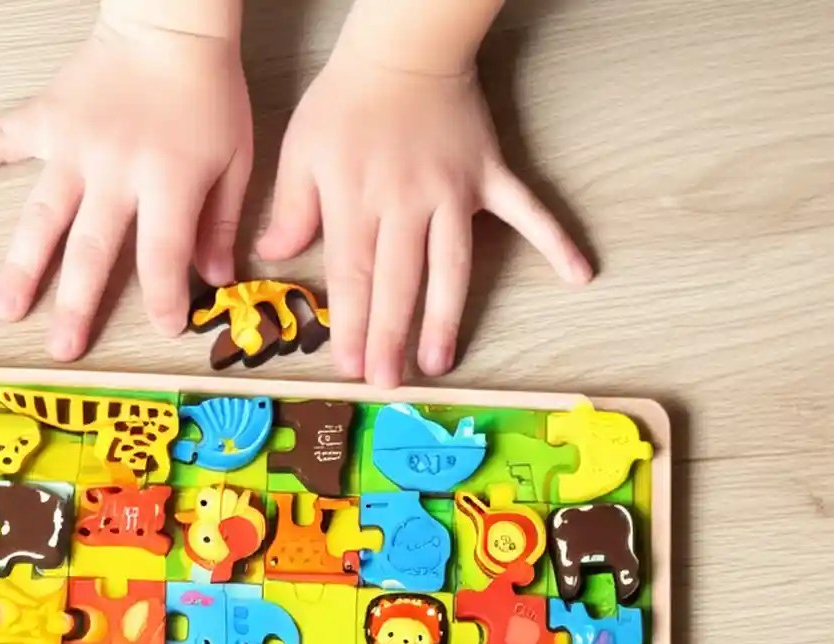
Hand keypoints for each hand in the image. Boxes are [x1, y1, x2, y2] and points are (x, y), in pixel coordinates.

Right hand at [0, 11, 251, 360]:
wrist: (170, 25)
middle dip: (75, 303)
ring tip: (1, 308)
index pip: (163, 254)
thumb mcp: (236, 158)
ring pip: (41, 215)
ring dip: (20, 264)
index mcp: (169, 180)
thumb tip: (215, 279)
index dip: (165, 298)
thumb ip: (220, 221)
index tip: (164, 330)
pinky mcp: (45, 120)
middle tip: (58, 349)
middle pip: (91, 248)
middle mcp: (115, 170)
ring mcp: (73, 146)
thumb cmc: (210, 93)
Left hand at [257, 51, 591, 384]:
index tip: (350, 368)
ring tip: (441, 361)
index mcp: (357, 202)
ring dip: (446, 317)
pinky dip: (555, 240)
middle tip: (389, 383)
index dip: (352, 326)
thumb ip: (289, 209)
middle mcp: (406, 205)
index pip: (353, 276)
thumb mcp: (300, 152)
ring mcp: (453, 192)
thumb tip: (274, 256)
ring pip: (451, 266)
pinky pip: (528, 211)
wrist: (402, 52)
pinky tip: (579, 274)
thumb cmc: (345, 102)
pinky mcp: (488, 175)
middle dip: (392, 337)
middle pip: (399, 283)